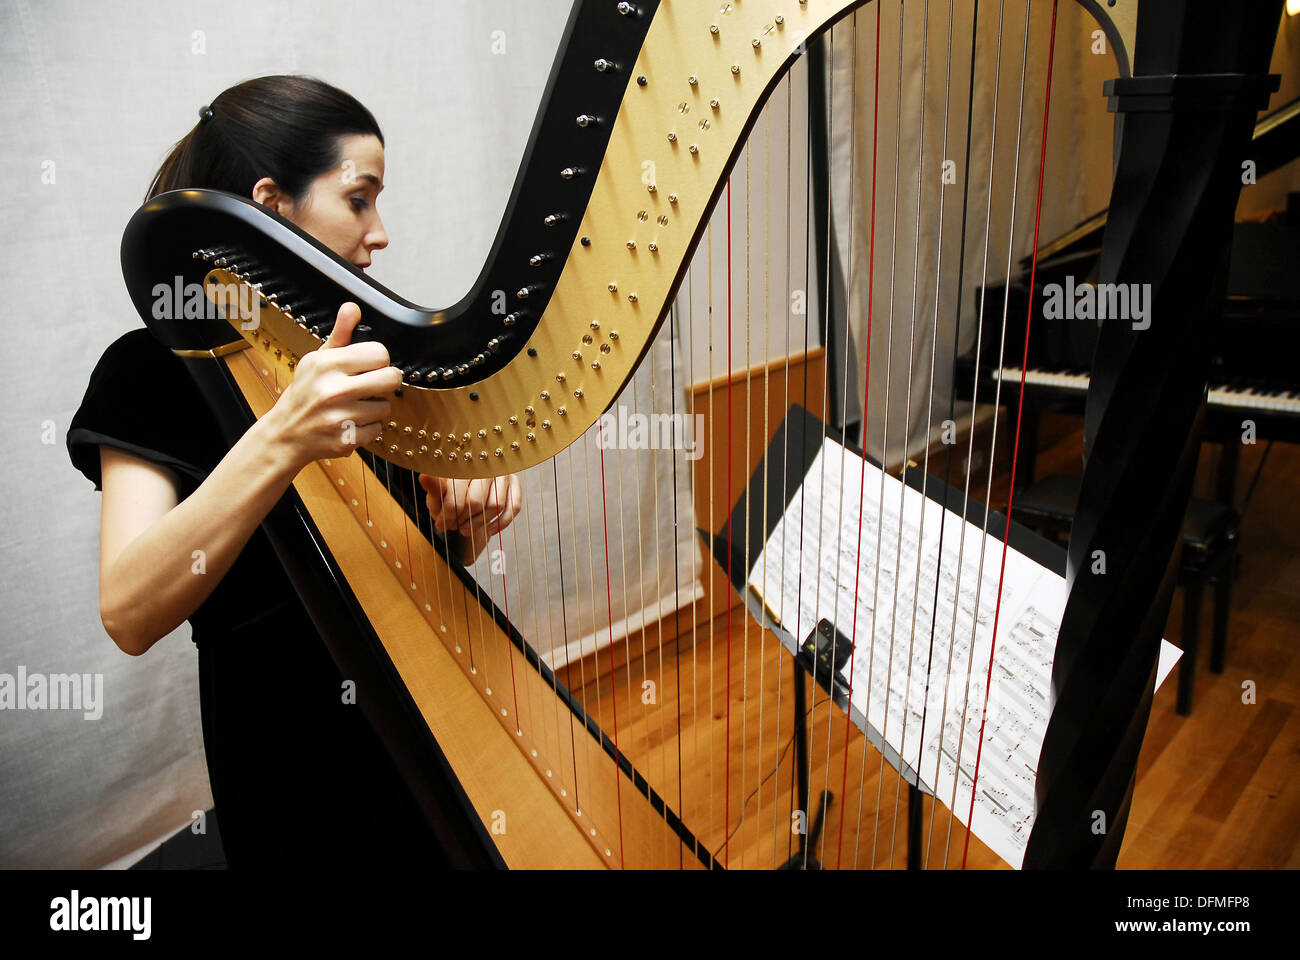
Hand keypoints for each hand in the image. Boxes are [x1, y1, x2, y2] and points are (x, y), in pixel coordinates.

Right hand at [264, 302, 401, 468]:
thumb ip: (340, 334)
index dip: (378, 359)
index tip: (369, 365)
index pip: (379, 353)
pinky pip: (377, 429)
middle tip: (373, 384)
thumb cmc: (305, 393)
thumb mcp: (317, 359)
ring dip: (375, 407)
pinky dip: (368, 427)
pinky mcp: (346, 438)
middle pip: (391, 378)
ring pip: (385, 406)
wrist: (286, 433)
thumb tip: (352, 309)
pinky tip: (351, 422)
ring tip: (355, 405)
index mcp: (327, 364)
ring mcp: (340, 416)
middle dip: (386, 381)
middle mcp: (333, 389)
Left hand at [418, 474, 522, 545]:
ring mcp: (502, 473)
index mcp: (465, 462)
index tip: (441, 524)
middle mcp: (486, 464)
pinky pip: (513, 507)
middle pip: (478, 501)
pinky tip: (489, 531)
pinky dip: (501, 522)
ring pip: (496, 505)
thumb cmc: (449, 492)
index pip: (459, 493)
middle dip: (463, 519)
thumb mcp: (437, 492)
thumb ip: (434, 486)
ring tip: (465, 528)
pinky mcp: (514, 483)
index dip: (448, 514)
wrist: (465, 492)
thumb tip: (424, 476)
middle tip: (454, 526)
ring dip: (479, 523)